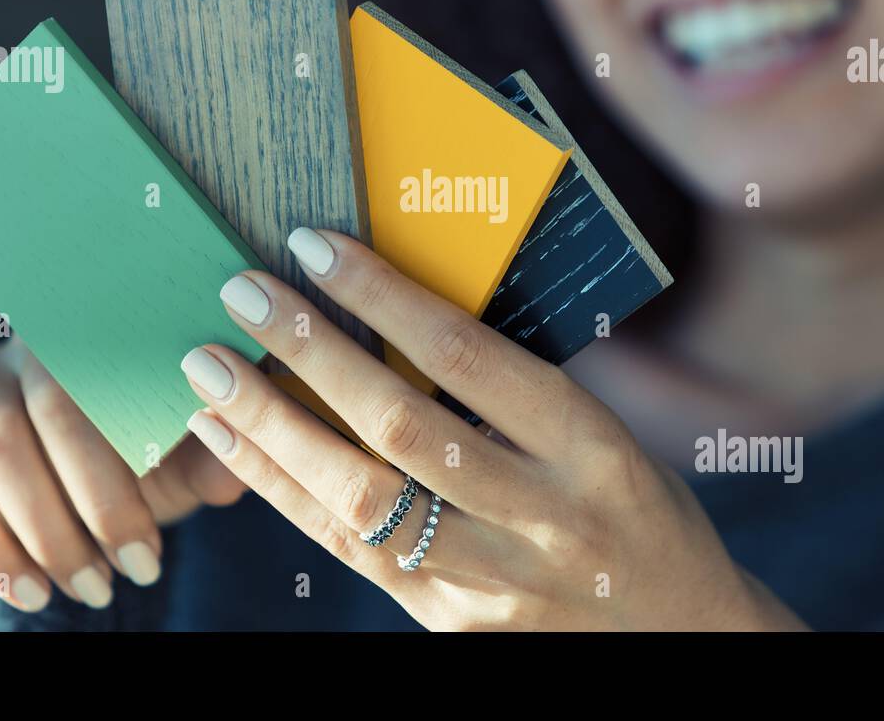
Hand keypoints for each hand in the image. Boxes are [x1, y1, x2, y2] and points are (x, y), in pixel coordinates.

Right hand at [0, 338, 245, 611]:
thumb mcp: (187, 459)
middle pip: (50, 411)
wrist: (84, 475)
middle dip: (89, 509)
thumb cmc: (150, 457)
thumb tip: (235, 469)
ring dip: (36, 532)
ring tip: (86, 590)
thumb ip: (212, 457)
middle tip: (126, 578)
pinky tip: (26, 590)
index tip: (151, 555)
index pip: (115, 386)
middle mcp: (35, 340)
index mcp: (107, 333)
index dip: (130, 476)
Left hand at [180, 228, 805, 630]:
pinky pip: (348, 550)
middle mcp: (541, 515)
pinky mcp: (447, 619)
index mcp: (590, 446)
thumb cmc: (637, 509)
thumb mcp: (604, 435)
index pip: (468, 359)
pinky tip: (234, 443)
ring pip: (360, 498)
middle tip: (241, 290)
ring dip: (272, 425)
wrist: (674, 635)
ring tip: (209, 368)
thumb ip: (512, 389)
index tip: (315, 247)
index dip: (384, 297)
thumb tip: (397, 310)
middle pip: (401, 426)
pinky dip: (282, 490)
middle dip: (309, 350)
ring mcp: (490, 577)